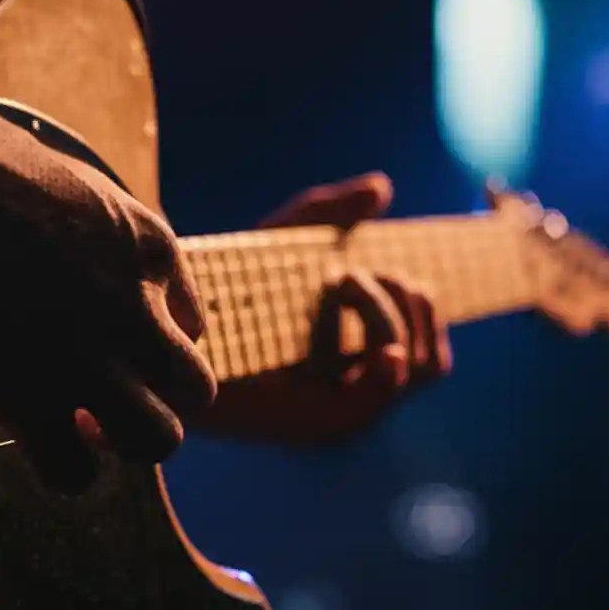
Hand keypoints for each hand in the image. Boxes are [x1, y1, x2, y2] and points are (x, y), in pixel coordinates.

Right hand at [0, 110, 214, 486]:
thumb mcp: (74, 187)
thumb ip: (102, 241)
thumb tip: (90, 271)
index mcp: (150, 250)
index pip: (192, 324)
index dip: (154, 344)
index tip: (117, 348)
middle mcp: (138, 311)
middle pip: (195, 389)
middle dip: (157, 399)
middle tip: (108, 396)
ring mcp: (91, 361)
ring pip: (158, 440)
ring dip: (125, 442)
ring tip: (81, 429)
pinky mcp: (32, 399)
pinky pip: (75, 474)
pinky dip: (62, 471)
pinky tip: (35, 446)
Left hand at [196, 172, 451, 442]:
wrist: (176, 324)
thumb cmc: (233, 287)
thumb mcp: (288, 237)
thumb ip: (333, 211)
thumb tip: (382, 186)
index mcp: (362, 362)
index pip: (432, 354)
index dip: (424, 308)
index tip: (384, 268)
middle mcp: (356, 393)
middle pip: (429, 358)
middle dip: (403, 298)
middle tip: (350, 272)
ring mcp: (339, 410)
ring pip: (409, 366)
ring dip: (384, 312)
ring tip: (339, 283)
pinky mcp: (312, 422)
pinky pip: (373, 401)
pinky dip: (383, 367)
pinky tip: (375, 340)